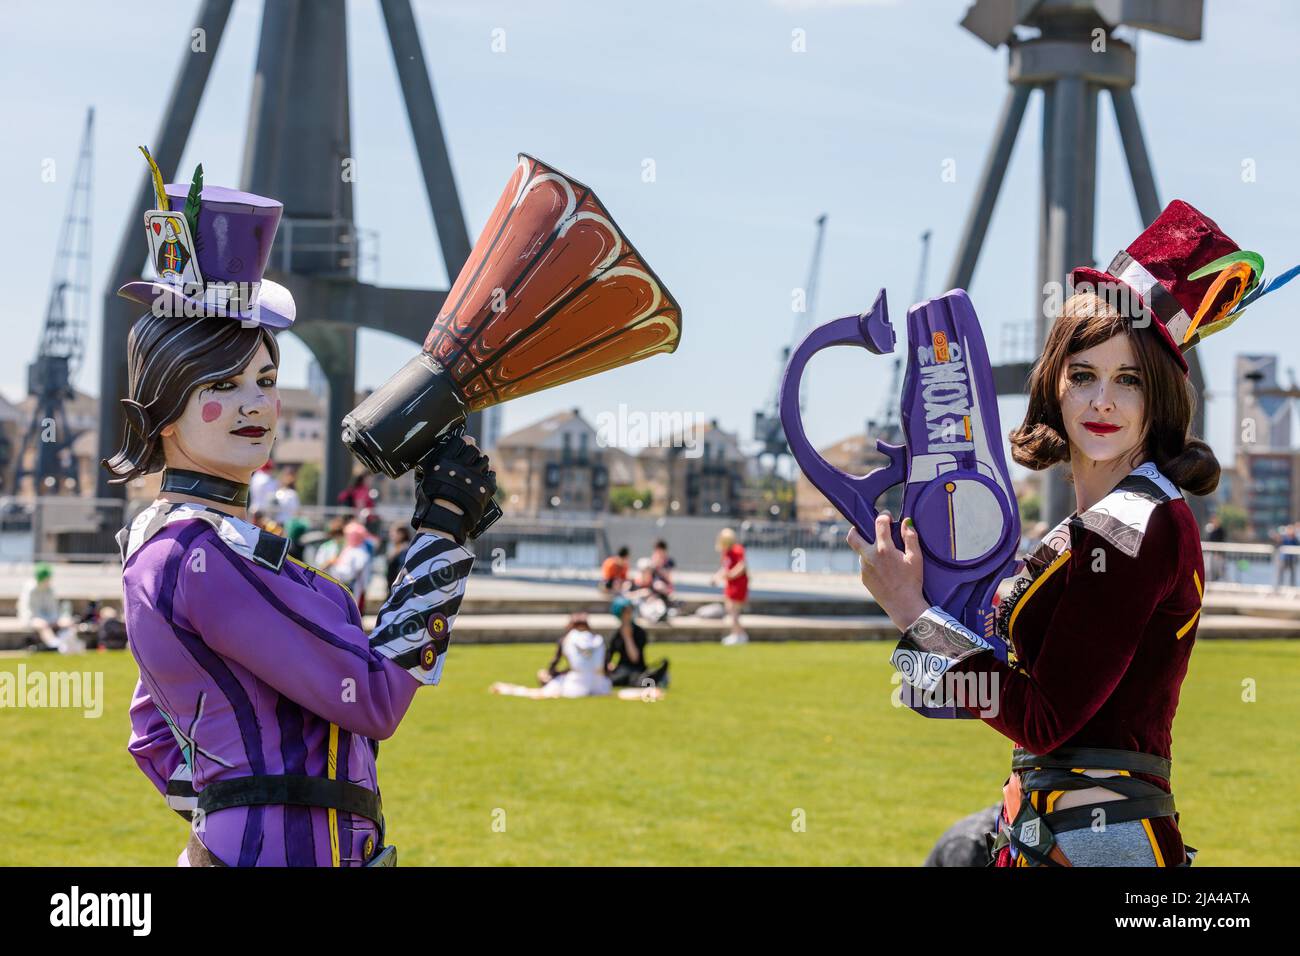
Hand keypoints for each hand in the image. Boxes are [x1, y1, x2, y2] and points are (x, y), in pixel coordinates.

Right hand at [412, 434, 497, 543]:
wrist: (443, 518)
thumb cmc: (430, 502)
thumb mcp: (423, 481)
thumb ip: (429, 467)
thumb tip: (429, 460)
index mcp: (444, 460)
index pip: (459, 441)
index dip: (463, 442)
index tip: (465, 443)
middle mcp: (460, 465)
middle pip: (473, 449)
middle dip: (472, 453)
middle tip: (470, 460)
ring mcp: (474, 475)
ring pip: (484, 460)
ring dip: (481, 463)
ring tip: (477, 470)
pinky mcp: (485, 486)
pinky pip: (492, 474)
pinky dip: (489, 476)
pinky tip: (484, 480)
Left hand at [847, 511, 928, 630]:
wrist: (903, 605)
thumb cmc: (912, 581)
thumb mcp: (916, 558)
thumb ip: (910, 537)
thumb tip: (906, 522)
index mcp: (883, 549)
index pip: (879, 523)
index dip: (883, 516)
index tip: (887, 517)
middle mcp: (869, 557)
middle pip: (853, 537)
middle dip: (855, 529)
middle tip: (863, 528)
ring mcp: (864, 568)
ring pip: (862, 553)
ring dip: (870, 550)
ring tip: (885, 557)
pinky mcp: (864, 578)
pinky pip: (865, 566)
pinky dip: (872, 563)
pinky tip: (885, 571)